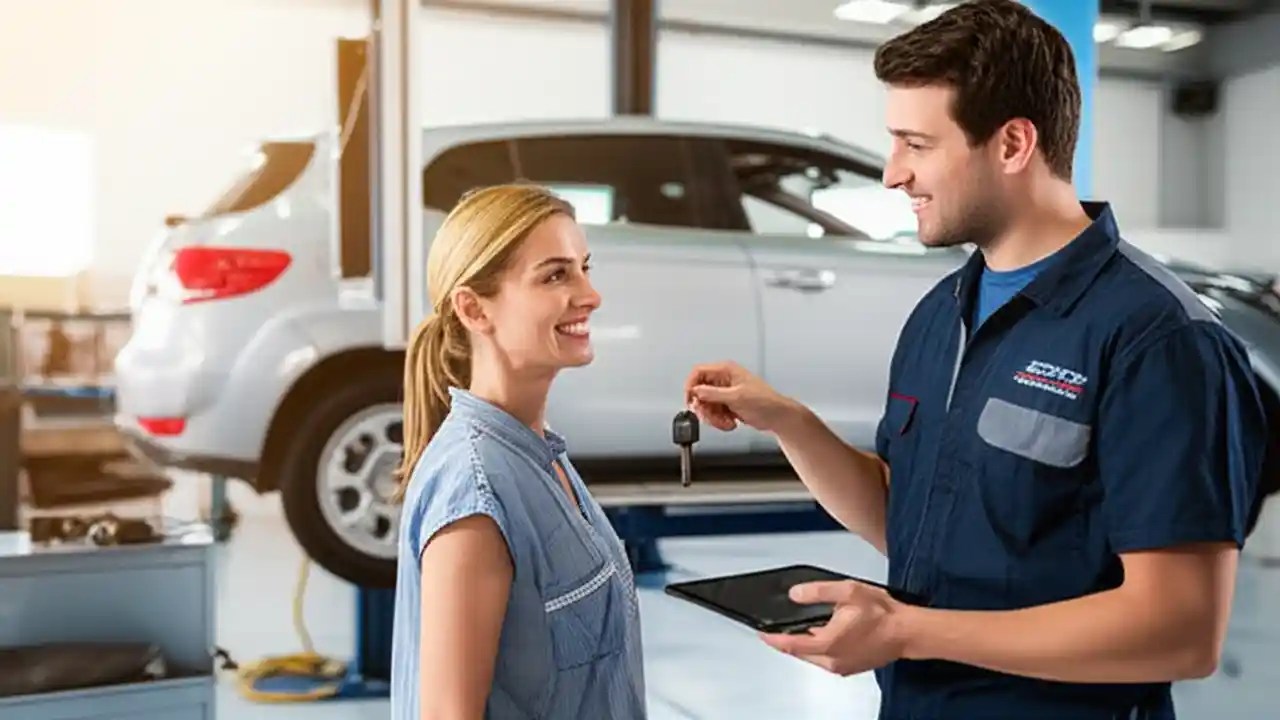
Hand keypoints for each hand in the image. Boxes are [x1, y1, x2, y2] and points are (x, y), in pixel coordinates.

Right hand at [683, 360, 798, 433]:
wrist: (777, 417)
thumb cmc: (765, 402)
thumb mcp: (736, 397)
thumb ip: (713, 394)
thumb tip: (696, 391)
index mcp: (726, 370)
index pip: (698, 372)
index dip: (691, 386)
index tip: (691, 400)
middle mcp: (724, 380)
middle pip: (699, 391)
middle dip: (705, 407)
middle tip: (711, 415)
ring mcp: (725, 393)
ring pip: (705, 405)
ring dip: (713, 417)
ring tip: (725, 421)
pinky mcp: (727, 404)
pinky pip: (713, 413)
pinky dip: (719, 420)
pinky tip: (730, 422)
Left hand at [759, 580, 909, 676]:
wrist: (907, 632)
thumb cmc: (882, 614)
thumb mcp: (848, 592)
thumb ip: (818, 592)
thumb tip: (795, 594)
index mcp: (828, 644)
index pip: (790, 644)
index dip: (772, 638)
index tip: (761, 632)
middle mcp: (832, 661)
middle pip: (799, 652)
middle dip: (788, 640)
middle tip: (779, 626)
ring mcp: (841, 667)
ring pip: (812, 656)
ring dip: (804, 643)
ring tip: (802, 626)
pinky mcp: (850, 667)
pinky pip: (826, 659)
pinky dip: (819, 647)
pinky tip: (824, 632)